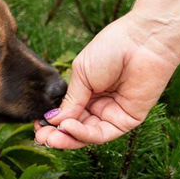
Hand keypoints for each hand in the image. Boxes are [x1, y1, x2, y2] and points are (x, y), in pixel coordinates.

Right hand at [34, 13, 178, 148]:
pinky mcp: (129, 120)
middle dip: (58, 136)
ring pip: (88, 136)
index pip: (68, 115)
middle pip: (76, 129)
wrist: (143, 40)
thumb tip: (52, 120)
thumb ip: (70, 101)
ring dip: (68, 138)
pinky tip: (69, 126)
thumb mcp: (81, 75)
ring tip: (52, 136)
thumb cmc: (112, 48)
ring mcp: (114, 114)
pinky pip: (103, 134)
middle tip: (41, 138)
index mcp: (89, 92)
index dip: (52, 123)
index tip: (37, 126)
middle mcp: (101, 106)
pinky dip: (84, 134)